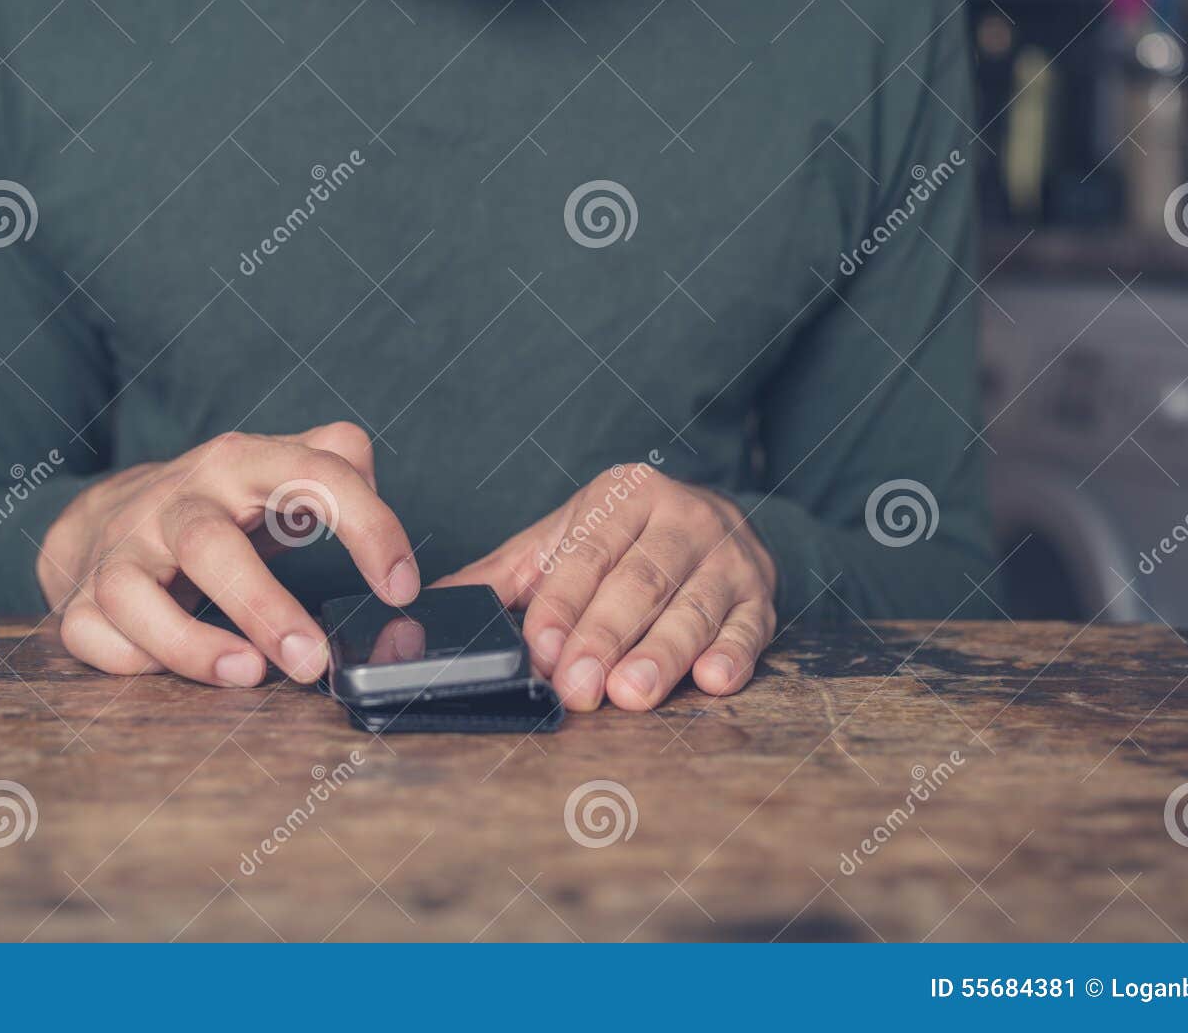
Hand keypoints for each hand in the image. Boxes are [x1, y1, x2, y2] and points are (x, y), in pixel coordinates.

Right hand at [41, 422, 418, 685]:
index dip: (366, 524)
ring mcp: (121, 550)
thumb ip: (334, 461)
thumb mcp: (277, 468)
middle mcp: (177, 502)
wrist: (108, 514)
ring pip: (133, 595)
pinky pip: (92, 635)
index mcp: (241, 464)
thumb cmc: (219, 503)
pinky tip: (174, 674)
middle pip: (210, 544)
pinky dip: (131, 662)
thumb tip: (369, 477)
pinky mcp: (80, 599)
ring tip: (248, 675)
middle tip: (313, 661)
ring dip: (190, 645)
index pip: (313, 473)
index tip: (402, 587)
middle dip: (263, 607)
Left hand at [435, 466, 775, 711]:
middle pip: (639, 582)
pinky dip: (734, 654)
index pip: (588, 553)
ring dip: (662, 654)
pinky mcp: (762, 596)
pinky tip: (714, 679)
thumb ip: (499, 580)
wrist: (711, 519)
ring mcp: (728, 556)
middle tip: (578, 687)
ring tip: (631, 694)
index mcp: (625, 494)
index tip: (540, 649)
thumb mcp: (560, 543)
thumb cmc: (622, 542)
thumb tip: (426, 612)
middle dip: (604, 637)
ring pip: (692, 608)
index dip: (562, 604)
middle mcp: (682, 517)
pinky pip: (749, 628)